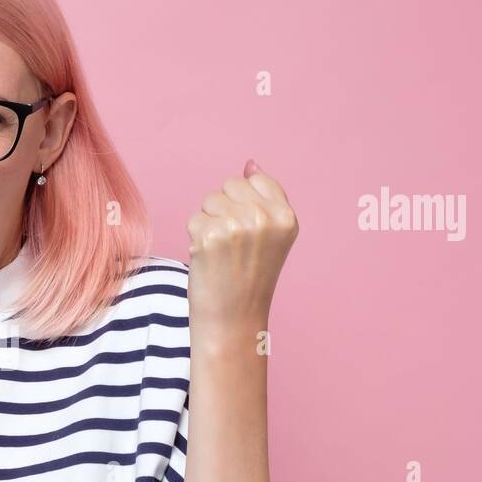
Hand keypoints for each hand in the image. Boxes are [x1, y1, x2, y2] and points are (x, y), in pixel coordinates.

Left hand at [184, 159, 296, 335]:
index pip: (254, 179)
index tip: (249, 233)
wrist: (233, 318)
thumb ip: (265, 197)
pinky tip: (208, 259)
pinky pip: (194, 219)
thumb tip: (250, 163)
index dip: (244, 203)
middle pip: (229, 185)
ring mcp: (237, 225)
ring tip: (221, 252)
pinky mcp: (209, 236)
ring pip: (209, 200)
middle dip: (225, 209)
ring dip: (209, 223)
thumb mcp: (272, 236)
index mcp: (286, 216)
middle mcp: (265, 218)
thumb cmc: (249, 277)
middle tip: (233, 245)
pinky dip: (195, 238)